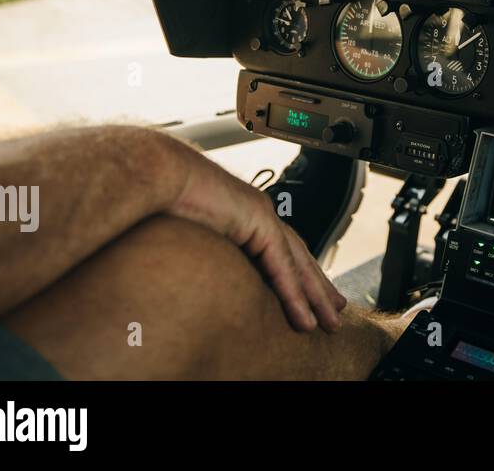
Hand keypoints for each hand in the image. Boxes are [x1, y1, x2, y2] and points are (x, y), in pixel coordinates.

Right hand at [160, 136, 347, 333]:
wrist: (158, 171)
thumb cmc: (161, 195)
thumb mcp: (188, 231)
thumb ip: (203, 249)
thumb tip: (193, 272)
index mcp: (244, 212)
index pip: (281, 248)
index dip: (298, 273)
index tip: (310, 294)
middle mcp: (259, 212)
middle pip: (299, 255)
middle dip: (318, 285)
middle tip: (335, 310)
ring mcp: (262, 214)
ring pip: (298, 263)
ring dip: (315, 296)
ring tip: (328, 322)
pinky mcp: (258, 222)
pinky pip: (282, 266)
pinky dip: (294, 294)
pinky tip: (305, 316)